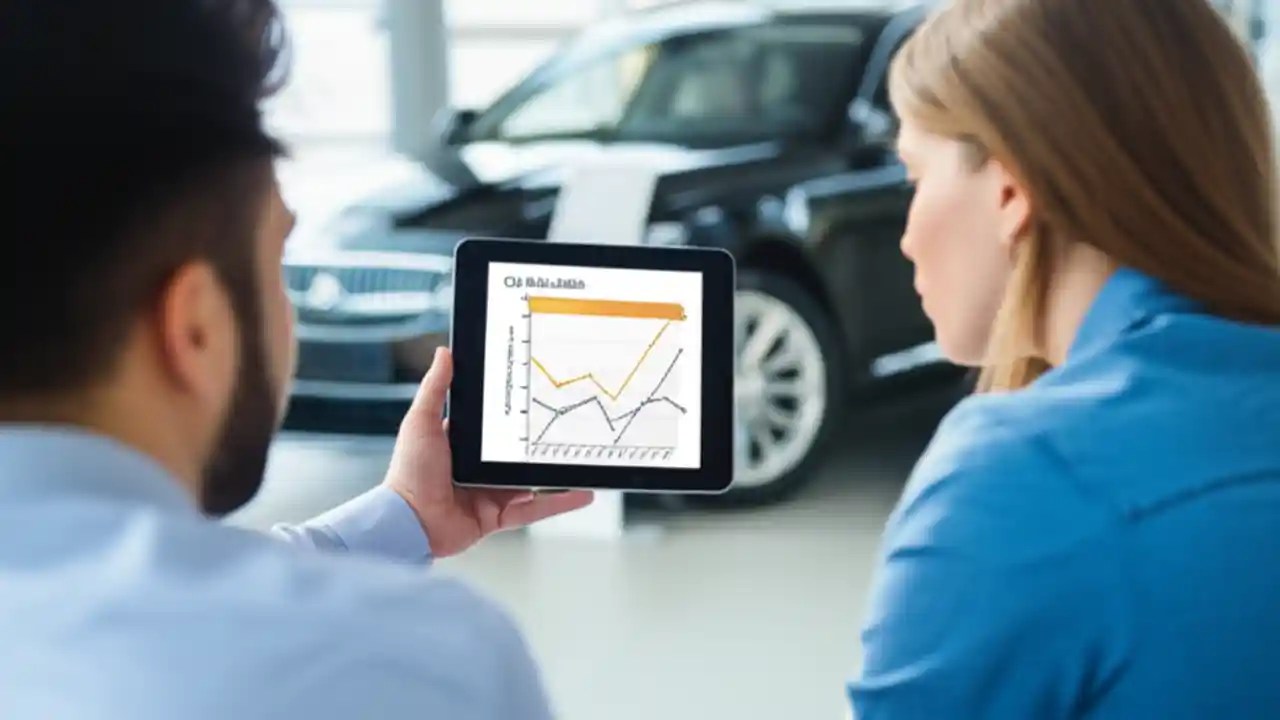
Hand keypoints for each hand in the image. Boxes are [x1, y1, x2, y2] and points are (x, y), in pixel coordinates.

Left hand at [385, 347, 593, 558]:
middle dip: (541, 443)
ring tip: (581, 458)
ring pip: (531, 482)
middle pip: (517, 454)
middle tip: (569, 425)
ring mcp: (489, 493)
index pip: (493, 427)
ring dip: (556, 473)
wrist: (408, 522)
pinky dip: (559, 503)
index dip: (513, 415)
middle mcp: (477, 469)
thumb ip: (435, 389)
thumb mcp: (421, 422)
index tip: (537, 398)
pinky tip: (582, 493)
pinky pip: (534, 510)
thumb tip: (444, 353)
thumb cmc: (408, 473)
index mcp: (461, 445)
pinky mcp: (498, 517)